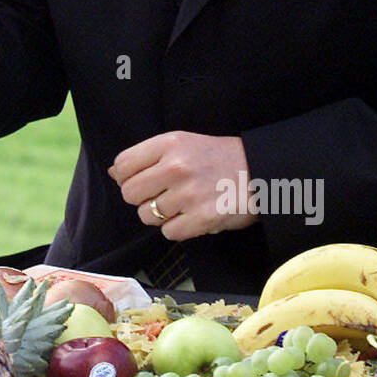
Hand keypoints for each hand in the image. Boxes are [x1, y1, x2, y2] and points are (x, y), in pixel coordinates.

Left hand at [109, 131, 256, 239]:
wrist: (262, 172)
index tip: (141, 181)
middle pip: (130, 194)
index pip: (123, 165)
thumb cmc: (219, 158)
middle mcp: (176, 166)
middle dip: (142, 199)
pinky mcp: (202, 218)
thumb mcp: (183, 145)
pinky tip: (193, 216)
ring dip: (161, 216)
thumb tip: (114, 172)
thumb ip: (148, 157)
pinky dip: (178, 229)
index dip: (126, 178)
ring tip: (183, 204)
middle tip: (163, 195)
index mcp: (169, 143)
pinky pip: (169, 232)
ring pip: (147, 216)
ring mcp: (189, 193)